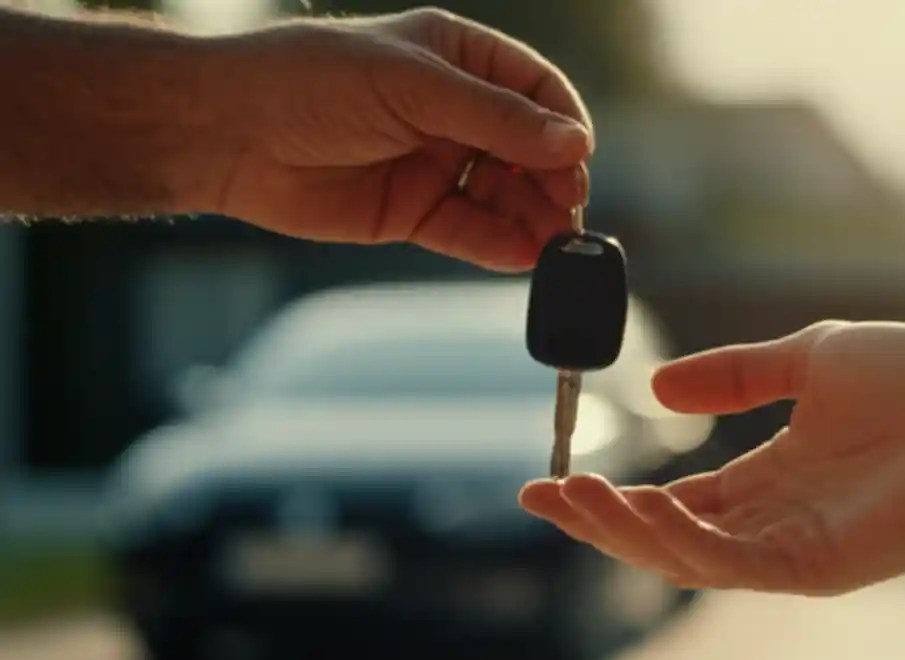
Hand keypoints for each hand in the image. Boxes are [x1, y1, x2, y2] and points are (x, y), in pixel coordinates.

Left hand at [195, 9, 591, 270]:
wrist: (228, 134)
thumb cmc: (312, 82)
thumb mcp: (414, 86)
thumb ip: (497, 119)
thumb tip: (575, 144)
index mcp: (458, 58)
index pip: (536, 89)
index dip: (562, 124)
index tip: (578, 159)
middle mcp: (453, 110)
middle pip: (528, 149)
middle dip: (554, 180)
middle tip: (569, 213)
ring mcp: (435, 162)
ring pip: (504, 195)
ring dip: (533, 220)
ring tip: (553, 246)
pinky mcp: (412, 212)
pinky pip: (469, 231)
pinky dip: (497, 245)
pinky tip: (521, 257)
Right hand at [521, 321, 904, 595]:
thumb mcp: (811, 355)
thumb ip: (737, 373)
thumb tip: (657, 391)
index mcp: (774, 476)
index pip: (677, 495)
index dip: (614, 490)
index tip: (555, 472)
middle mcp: (776, 520)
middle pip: (668, 533)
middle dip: (600, 519)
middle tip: (541, 494)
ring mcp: (795, 548)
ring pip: (688, 557)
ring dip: (625, 531)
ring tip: (573, 497)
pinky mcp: (819, 566)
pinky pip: (733, 565)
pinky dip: (680, 542)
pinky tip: (642, 507)